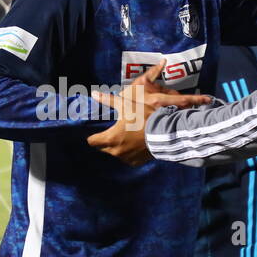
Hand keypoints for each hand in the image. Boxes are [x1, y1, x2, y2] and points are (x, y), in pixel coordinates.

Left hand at [87, 62, 211, 165]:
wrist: (164, 132)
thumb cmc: (143, 117)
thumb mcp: (125, 105)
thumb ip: (108, 100)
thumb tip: (94, 94)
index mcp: (110, 138)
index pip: (92, 141)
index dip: (93, 136)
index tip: (97, 132)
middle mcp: (116, 152)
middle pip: (103, 148)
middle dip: (106, 141)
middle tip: (114, 132)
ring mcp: (126, 158)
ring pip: (116, 153)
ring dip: (118, 147)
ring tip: (127, 137)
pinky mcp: (136, 162)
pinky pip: (128, 158)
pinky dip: (130, 152)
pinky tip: (136, 144)